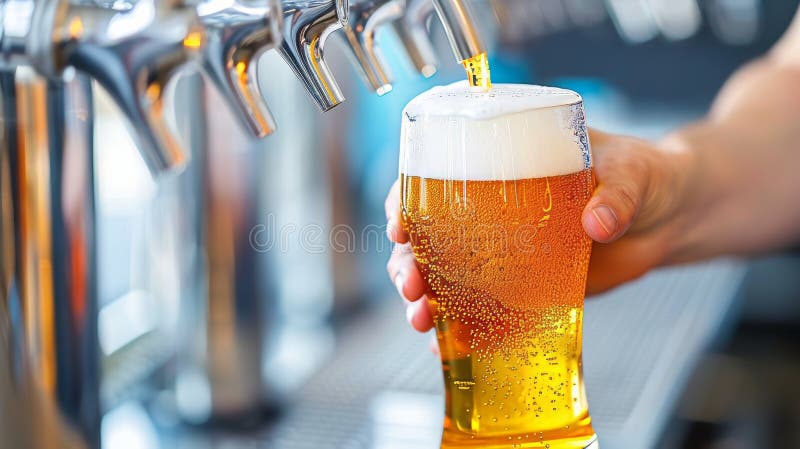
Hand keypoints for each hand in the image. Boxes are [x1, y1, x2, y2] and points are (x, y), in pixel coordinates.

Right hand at [386, 129, 692, 331]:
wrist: (673, 217)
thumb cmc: (646, 174)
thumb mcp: (633, 170)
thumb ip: (618, 192)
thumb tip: (597, 223)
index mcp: (505, 165)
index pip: (438, 177)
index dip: (407, 200)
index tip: (398, 224)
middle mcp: (494, 211)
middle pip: (429, 236)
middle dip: (408, 262)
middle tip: (411, 284)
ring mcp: (507, 253)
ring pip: (447, 277)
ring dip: (426, 299)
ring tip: (422, 321)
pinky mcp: (527, 288)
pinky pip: (486, 309)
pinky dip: (463, 329)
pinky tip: (447, 345)